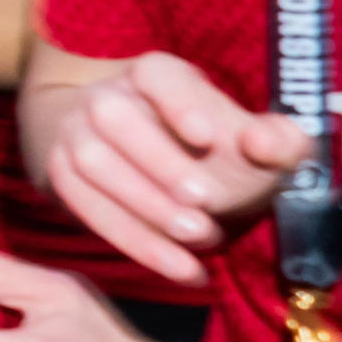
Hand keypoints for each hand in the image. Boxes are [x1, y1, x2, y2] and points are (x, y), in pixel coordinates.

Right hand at [42, 51, 309, 285]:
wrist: (151, 172)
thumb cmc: (215, 153)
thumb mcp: (254, 142)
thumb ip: (279, 141)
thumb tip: (261, 142)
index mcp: (155, 75)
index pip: (156, 74)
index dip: (178, 103)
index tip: (208, 137)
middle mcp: (106, 97)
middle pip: (112, 116)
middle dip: (157, 162)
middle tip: (205, 202)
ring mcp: (75, 135)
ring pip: (89, 163)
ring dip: (144, 207)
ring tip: (202, 237)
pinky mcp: (62, 177)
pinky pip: (83, 207)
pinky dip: (133, 241)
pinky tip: (180, 267)